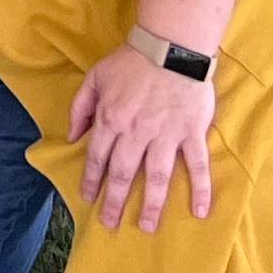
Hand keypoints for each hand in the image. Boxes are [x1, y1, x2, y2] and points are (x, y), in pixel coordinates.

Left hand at [68, 44, 217, 231]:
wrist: (170, 45)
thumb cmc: (130, 61)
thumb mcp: (94, 78)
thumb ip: (80, 108)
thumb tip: (73, 137)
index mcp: (111, 119)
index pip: (98, 158)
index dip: (92, 181)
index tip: (88, 199)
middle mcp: (136, 133)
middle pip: (124, 174)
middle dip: (115, 201)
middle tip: (111, 224)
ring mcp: (166, 135)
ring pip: (157, 177)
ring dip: (152, 205)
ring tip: (147, 227)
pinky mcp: (192, 133)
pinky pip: (197, 166)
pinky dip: (200, 189)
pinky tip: (200, 212)